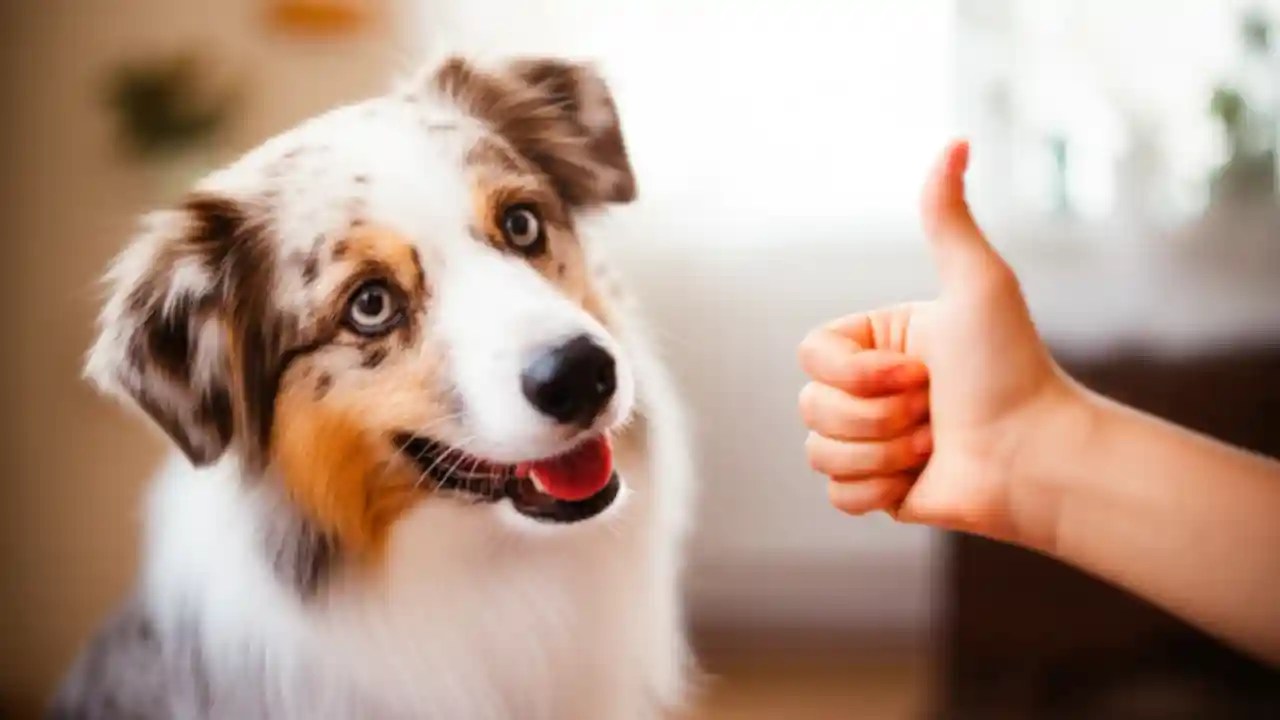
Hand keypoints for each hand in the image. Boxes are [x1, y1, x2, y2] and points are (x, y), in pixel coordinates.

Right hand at [797, 141, 1086, 545]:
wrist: (1036, 458)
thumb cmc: (1011, 369)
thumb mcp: (977, 284)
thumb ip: (948, 217)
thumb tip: (956, 140)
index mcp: (876, 343)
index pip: (810, 356)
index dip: (853, 375)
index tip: (915, 373)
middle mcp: (867, 390)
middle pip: (809, 408)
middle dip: (875, 419)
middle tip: (933, 412)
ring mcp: (868, 441)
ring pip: (818, 453)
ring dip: (883, 455)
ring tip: (934, 446)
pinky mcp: (875, 489)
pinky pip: (836, 495)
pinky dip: (878, 490)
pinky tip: (921, 480)